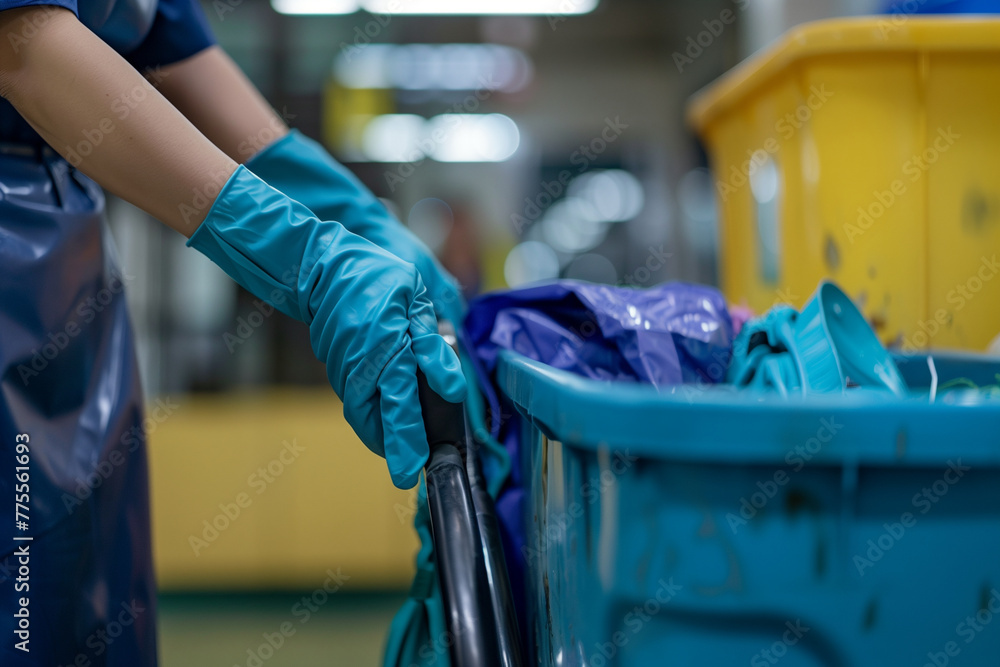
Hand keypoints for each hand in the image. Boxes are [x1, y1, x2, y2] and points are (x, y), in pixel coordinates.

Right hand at [188, 166, 466, 487]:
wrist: (320, 267)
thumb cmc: (373, 276)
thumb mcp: (415, 300)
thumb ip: (432, 345)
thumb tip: (451, 386)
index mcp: (386, 352)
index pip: (401, 408)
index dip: (409, 442)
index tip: (415, 470)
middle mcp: (362, 371)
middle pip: (378, 426)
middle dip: (396, 450)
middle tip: (413, 469)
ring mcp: (345, 374)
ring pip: (366, 418)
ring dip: (385, 435)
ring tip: (406, 446)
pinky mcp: (338, 372)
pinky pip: (358, 404)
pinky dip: (375, 416)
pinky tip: (392, 416)